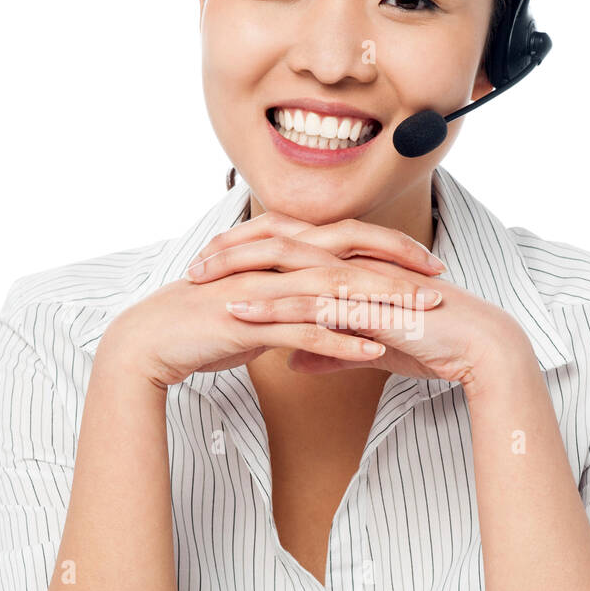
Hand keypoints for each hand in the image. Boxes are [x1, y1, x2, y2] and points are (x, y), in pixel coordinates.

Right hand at [101, 212, 446, 389]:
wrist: (148, 341)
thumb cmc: (201, 323)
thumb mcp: (255, 304)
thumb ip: (289, 299)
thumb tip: (318, 308)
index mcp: (277, 252)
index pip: (344, 240)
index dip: (388, 248)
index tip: (427, 263)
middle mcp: (273, 262)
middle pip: (347, 256)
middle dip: (397, 268)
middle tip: (440, 283)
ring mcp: (263, 289)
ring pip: (333, 289)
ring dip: (380, 302)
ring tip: (421, 314)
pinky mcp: (250, 321)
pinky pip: (305, 329)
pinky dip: (342, 339)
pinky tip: (374, 350)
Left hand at [187, 212, 530, 390]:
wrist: (480, 349)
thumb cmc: (435, 344)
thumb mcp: (370, 348)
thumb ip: (330, 350)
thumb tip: (294, 360)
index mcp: (355, 264)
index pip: (293, 248)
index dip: (250, 252)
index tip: (213, 263)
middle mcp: (354, 263)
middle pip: (281, 246)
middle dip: (233, 254)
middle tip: (192, 265)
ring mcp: (360, 280)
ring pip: (289, 270)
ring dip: (240, 276)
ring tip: (200, 285)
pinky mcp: (368, 305)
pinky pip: (311, 303)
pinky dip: (272, 307)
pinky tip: (240, 314)